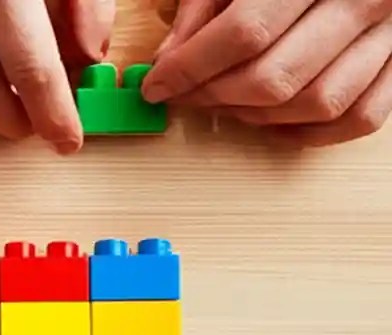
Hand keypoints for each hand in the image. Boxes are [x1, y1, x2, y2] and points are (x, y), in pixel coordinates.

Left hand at [144, 0, 391, 145]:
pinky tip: (270, 121)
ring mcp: (391, 37)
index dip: (190, 67)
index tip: (156, 84)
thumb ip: (203, 5)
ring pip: (317, 104)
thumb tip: (168, 59)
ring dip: (256, 117)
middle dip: (214, 96)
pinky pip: (359, 118)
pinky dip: (310, 132)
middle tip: (184, 95)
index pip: (244, 33)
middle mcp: (364, 0)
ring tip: (222, 103)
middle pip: (275, 77)